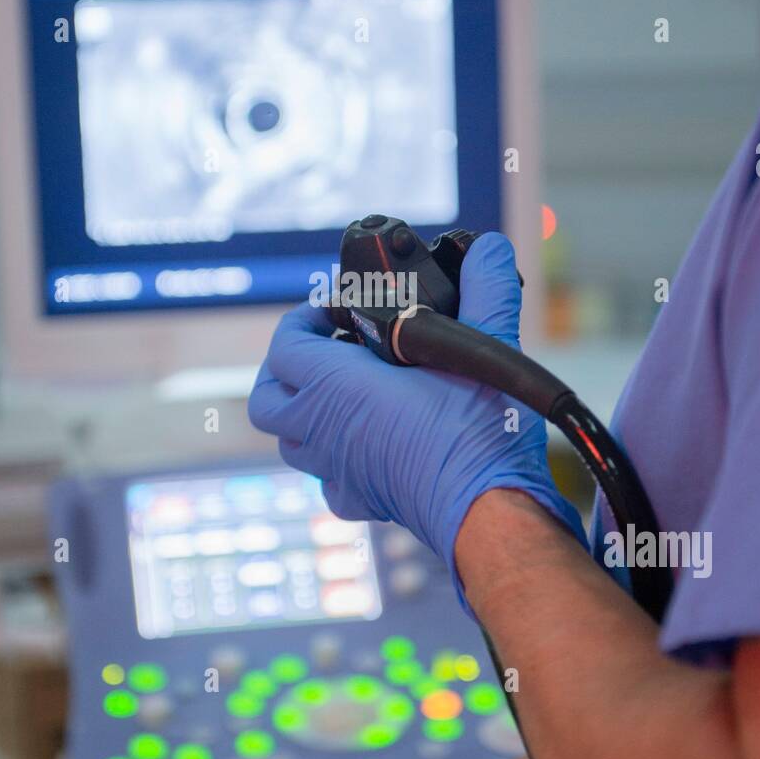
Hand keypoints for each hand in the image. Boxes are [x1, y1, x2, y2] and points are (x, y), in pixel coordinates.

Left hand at [248, 232, 585, 609]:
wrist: (490, 509)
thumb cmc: (478, 432)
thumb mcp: (488, 343)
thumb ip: (487, 287)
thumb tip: (490, 249)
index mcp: (333, 387)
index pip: (286, 342)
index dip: (307, 318)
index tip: (338, 309)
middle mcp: (320, 430)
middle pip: (269, 394)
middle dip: (288, 367)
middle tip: (328, 348)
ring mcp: (335, 470)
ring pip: (289, 438)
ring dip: (305, 410)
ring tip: (347, 390)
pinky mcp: (360, 500)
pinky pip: (325, 478)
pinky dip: (333, 457)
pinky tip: (366, 442)